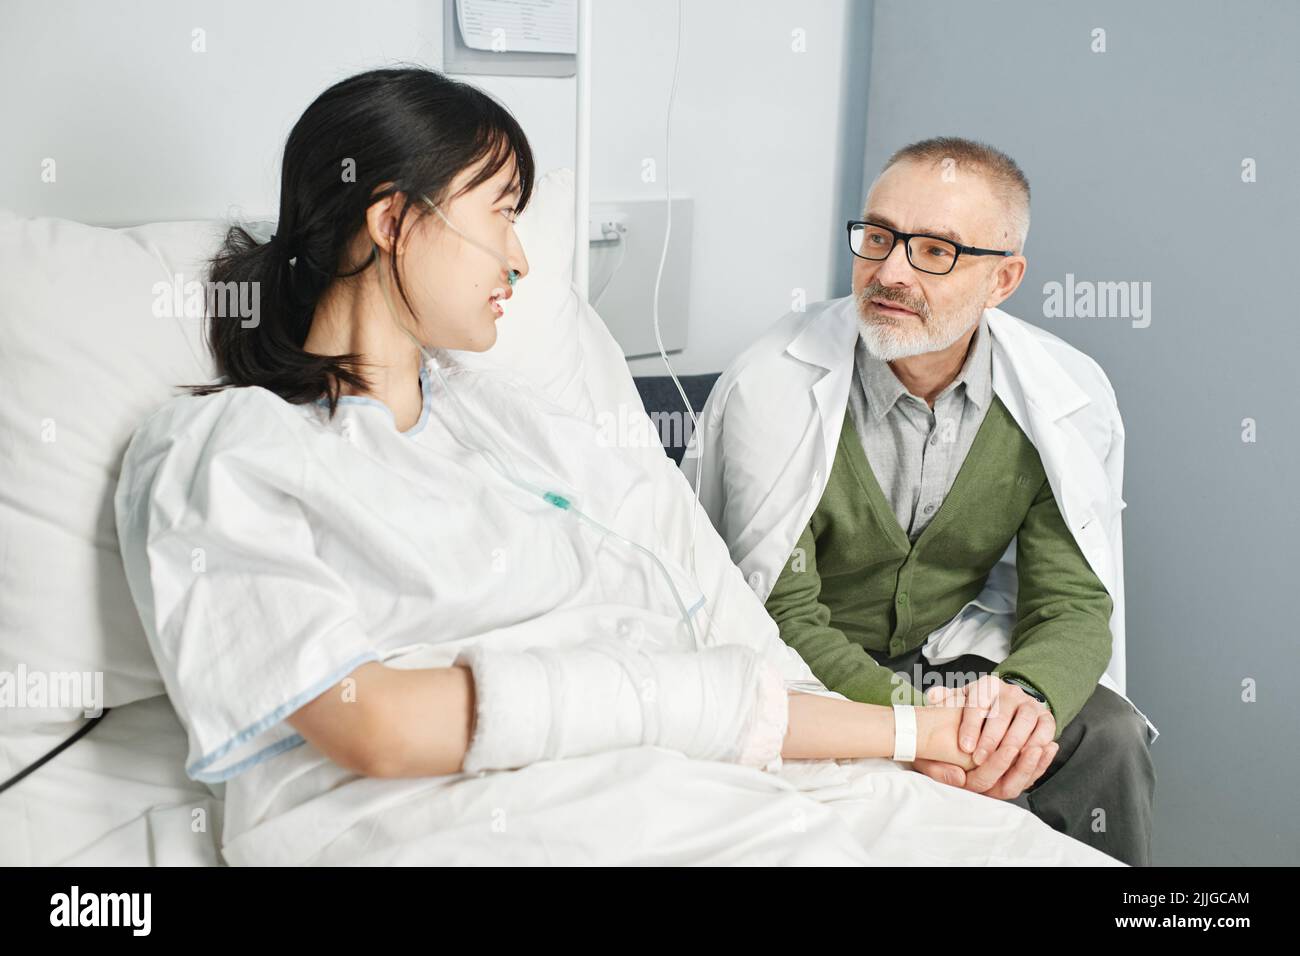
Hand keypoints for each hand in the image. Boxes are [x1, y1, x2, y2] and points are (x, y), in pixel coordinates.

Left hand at [912, 678, 1057, 798]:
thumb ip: (946, 700)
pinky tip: (1023, 759)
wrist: (1012, 707)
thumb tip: (933, 696)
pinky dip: (1036, 744)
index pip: (978, 702)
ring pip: (1024, 722)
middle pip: (1001, 714)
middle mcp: (1010, 692)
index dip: (971, 726)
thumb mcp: (961, 702)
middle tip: (979, 760)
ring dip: (1012, 743)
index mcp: (987, 685)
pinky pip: (1045, 730)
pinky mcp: (1047, 717)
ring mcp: (1030, 704)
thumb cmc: (980, 709)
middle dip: (990, 739)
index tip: (965, 746)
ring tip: (1001, 762)